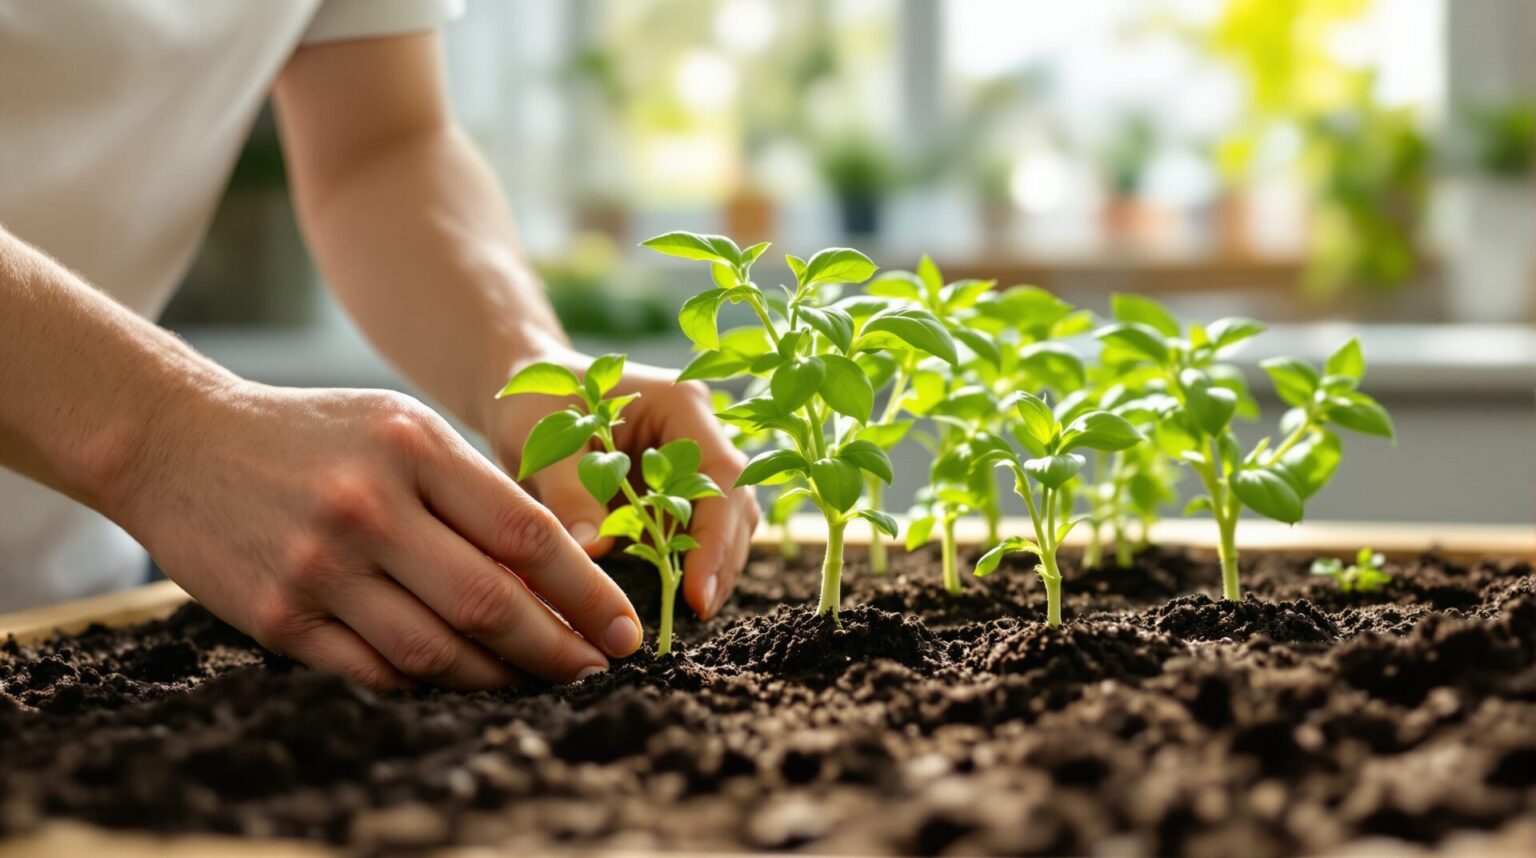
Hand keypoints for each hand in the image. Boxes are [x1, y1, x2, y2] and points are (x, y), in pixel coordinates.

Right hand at [110, 382, 643, 690]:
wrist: (176, 441)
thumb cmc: (315, 435)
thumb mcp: (402, 429)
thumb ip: (474, 491)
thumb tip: (558, 574)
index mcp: (414, 448)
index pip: (526, 535)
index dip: (587, 592)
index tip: (625, 626)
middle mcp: (369, 508)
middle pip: (490, 604)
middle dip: (558, 649)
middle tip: (596, 669)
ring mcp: (319, 567)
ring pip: (436, 652)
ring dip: (499, 679)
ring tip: (538, 683)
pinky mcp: (277, 617)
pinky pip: (375, 673)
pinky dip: (428, 686)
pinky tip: (462, 683)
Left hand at [483, 345, 758, 620]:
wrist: (525, 398)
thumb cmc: (535, 405)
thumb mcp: (545, 442)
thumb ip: (570, 491)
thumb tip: (595, 550)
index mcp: (680, 405)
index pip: (719, 472)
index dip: (715, 535)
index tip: (696, 590)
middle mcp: (698, 434)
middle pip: (734, 501)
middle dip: (720, 559)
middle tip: (697, 611)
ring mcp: (691, 466)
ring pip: (725, 522)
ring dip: (712, 567)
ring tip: (688, 612)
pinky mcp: (676, 495)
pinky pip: (695, 536)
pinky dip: (687, 567)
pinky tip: (671, 599)